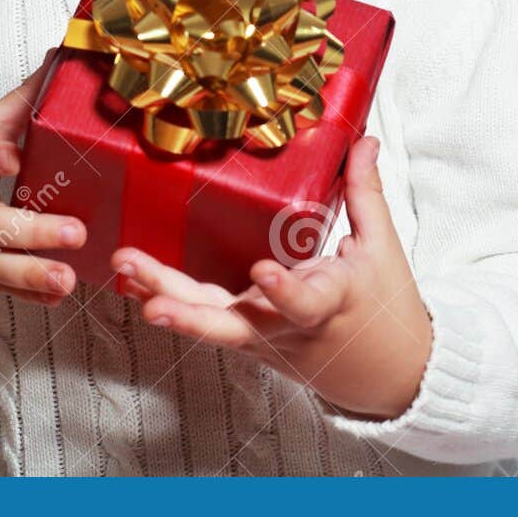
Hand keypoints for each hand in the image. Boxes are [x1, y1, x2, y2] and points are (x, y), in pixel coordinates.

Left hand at [111, 136, 432, 420]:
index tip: (263, 273)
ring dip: (164, 299)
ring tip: (126, 272)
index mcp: (327, 303)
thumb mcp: (381, 249)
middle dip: (188, 313)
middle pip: (230, 325)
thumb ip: (365, 192)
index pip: (303, 303)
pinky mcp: (248, 339)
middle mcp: (286, 328)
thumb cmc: (386, 310)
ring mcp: (263, 338)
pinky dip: (172, 303)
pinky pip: (206, 321)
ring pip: (208, 325)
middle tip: (152, 301)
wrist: (390, 376)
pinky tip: (136, 281)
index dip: (283, 292)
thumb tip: (365, 140)